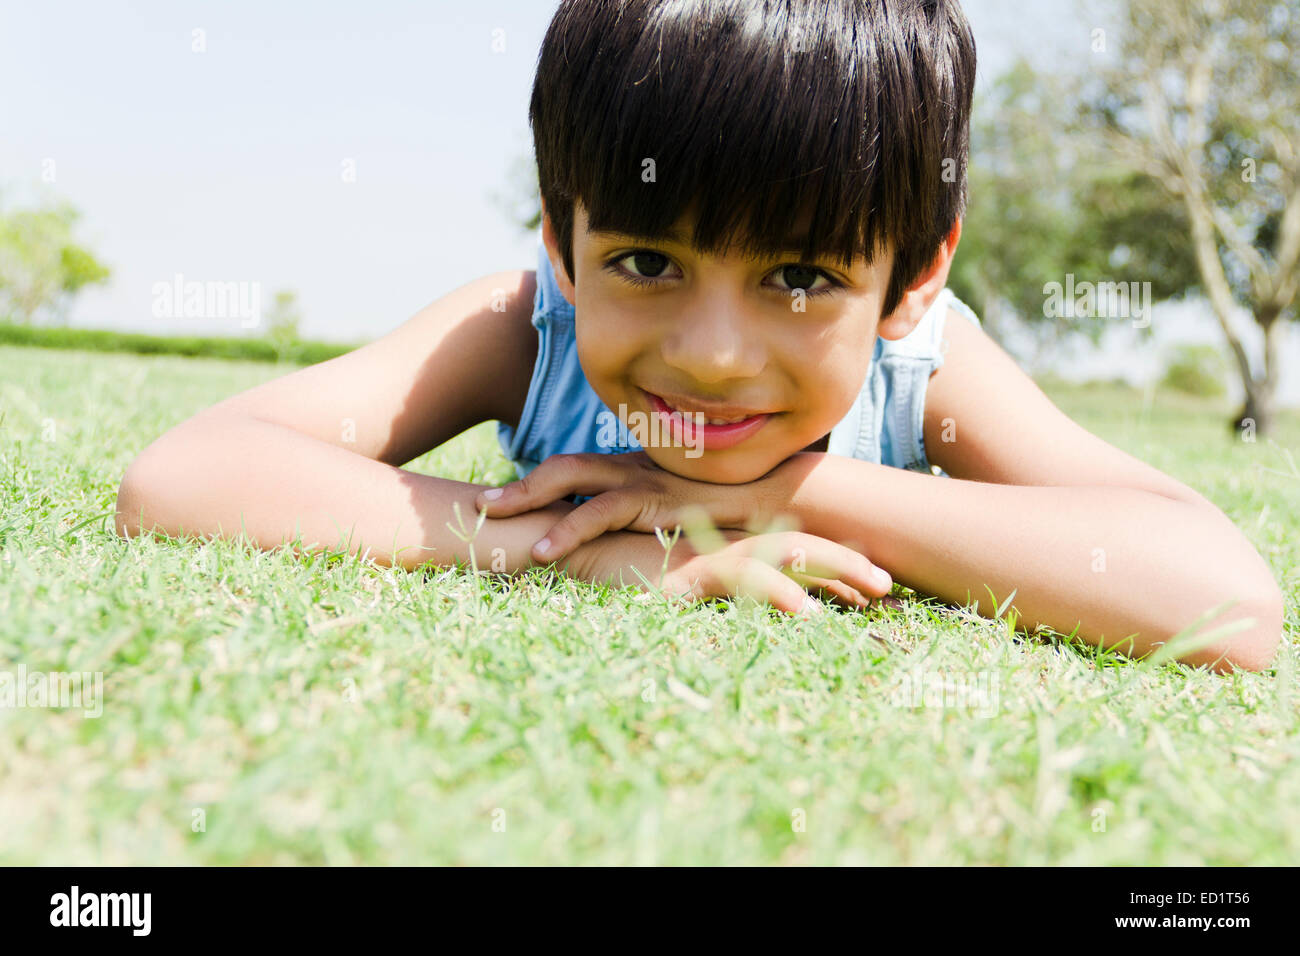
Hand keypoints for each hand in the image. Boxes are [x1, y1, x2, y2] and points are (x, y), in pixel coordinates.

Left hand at [474, 451, 782, 563]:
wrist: (777, 502)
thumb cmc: (729, 513)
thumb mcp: (680, 516)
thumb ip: (648, 522)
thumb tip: (618, 547)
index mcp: (632, 472)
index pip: (572, 470)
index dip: (532, 483)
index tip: (497, 503)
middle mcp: (631, 469)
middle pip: (561, 467)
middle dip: (517, 486)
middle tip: (477, 506)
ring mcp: (642, 480)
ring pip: (570, 480)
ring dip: (527, 500)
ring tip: (489, 521)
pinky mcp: (656, 500)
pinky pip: (601, 511)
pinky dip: (567, 529)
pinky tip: (543, 552)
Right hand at [566, 523, 895, 615]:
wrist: (543, 540)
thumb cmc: (589, 562)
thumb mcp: (648, 578)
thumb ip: (682, 582)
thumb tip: (707, 605)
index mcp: (711, 538)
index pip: (781, 544)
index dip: (825, 561)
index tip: (863, 587)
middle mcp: (715, 535)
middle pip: (797, 542)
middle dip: (848, 563)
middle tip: (891, 587)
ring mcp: (702, 545)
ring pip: (784, 552)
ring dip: (834, 571)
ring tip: (875, 595)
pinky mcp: (682, 564)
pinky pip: (741, 578)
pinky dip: (777, 595)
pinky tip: (808, 616)